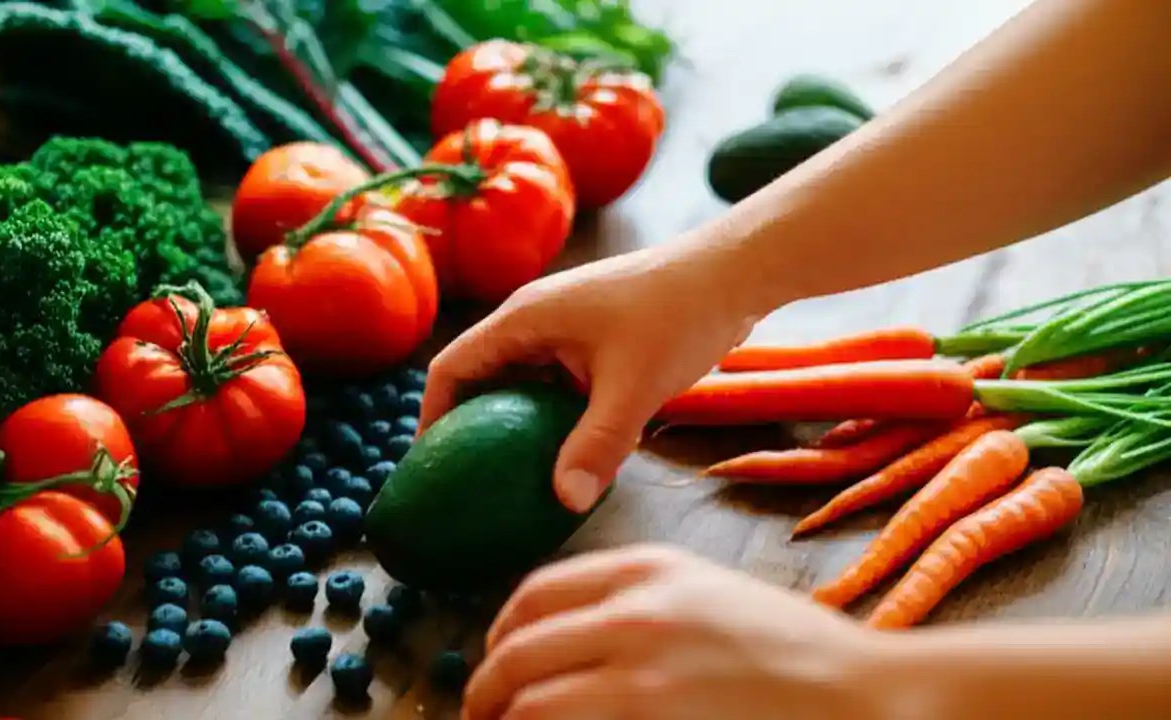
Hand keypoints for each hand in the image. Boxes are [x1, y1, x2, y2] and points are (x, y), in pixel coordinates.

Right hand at [420, 242, 768, 512]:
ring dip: (514, 427)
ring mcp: (563, 330)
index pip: (452, 368)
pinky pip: (555, 386)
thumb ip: (598, 444)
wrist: (730, 274)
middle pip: (480, 379)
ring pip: (521, 385)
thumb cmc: (678, 315)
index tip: (430, 467)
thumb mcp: (634, 387)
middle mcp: (533, 321)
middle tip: (467, 484)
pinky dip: (551, 419)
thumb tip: (566, 502)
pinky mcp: (591, 342)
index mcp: (523, 319)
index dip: (432, 418)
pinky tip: (566, 458)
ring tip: (509, 480)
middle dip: (469, 429)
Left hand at [463, 544, 880, 719]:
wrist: (863, 694)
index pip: (534, 595)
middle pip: (518, 653)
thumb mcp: (705, 593)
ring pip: (530, 705)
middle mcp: (635, 613)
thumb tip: (558, 638)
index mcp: (646, 569)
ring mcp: (643, 675)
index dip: (500, 633)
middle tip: (480, 713)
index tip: (494, 660)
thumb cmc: (789, 650)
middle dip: (486, 691)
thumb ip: (633, 600)